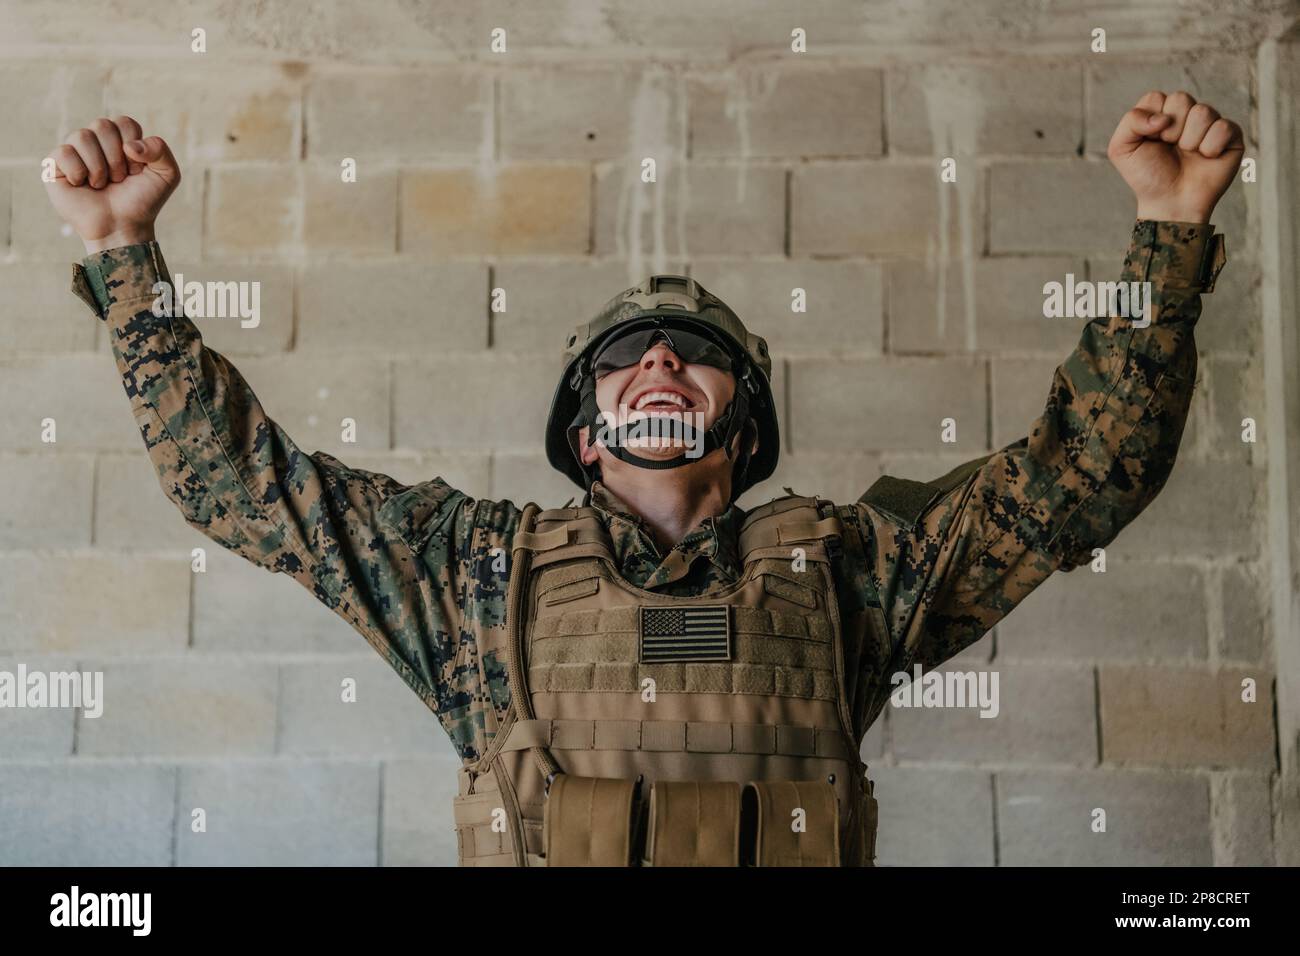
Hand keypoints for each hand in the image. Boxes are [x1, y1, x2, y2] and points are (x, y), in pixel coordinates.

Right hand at [43, 116, 180, 253]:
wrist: (122, 227)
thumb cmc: (142, 201)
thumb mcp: (167, 175)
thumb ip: (160, 149)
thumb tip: (129, 145)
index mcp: (120, 139)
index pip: (124, 123)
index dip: (134, 148)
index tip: (137, 170)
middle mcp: (96, 141)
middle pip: (102, 125)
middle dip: (116, 158)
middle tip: (119, 179)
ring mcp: (75, 151)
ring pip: (82, 136)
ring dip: (99, 167)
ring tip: (102, 184)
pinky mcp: (55, 165)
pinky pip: (63, 152)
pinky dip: (78, 172)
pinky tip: (82, 185)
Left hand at [1107, 90, 1243, 223]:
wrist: (1170, 202)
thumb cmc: (1147, 177)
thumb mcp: (1121, 149)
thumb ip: (1131, 121)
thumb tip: (1163, 117)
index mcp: (1160, 113)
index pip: (1156, 97)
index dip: (1151, 122)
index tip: (1152, 141)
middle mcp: (1186, 115)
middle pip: (1181, 99)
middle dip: (1171, 130)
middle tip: (1170, 148)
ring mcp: (1209, 123)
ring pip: (1203, 111)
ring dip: (1190, 140)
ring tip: (1187, 154)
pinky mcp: (1230, 135)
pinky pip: (1223, 127)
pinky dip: (1210, 147)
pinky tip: (1206, 158)